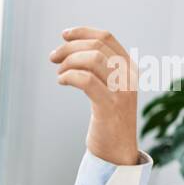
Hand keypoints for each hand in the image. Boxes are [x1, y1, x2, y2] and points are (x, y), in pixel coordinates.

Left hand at [49, 26, 141, 166]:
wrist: (117, 152)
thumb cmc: (107, 120)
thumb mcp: (108, 90)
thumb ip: (99, 71)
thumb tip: (70, 51)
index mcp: (130, 68)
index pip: (107, 37)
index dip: (83, 32)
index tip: (64, 35)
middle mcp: (130, 76)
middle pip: (97, 46)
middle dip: (69, 48)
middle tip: (53, 58)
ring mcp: (122, 91)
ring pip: (93, 59)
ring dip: (69, 61)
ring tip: (59, 73)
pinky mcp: (110, 106)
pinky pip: (86, 80)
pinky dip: (69, 76)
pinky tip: (61, 81)